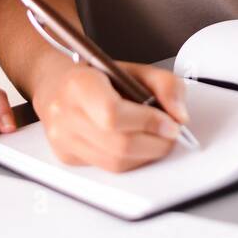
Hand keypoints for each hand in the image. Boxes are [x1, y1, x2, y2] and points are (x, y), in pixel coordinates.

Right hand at [31, 52, 190, 172]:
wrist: (58, 85)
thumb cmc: (97, 77)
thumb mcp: (134, 69)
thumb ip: (165, 84)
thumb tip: (179, 115)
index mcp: (79, 83)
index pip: (113, 113)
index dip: (147, 122)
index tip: (169, 123)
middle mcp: (65, 113)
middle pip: (118, 144)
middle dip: (155, 142)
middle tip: (170, 133)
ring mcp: (63, 138)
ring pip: (115, 162)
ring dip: (146, 154)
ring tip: (155, 139)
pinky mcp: (67, 157)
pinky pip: (107, 168)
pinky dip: (130, 160)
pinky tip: (135, 144)